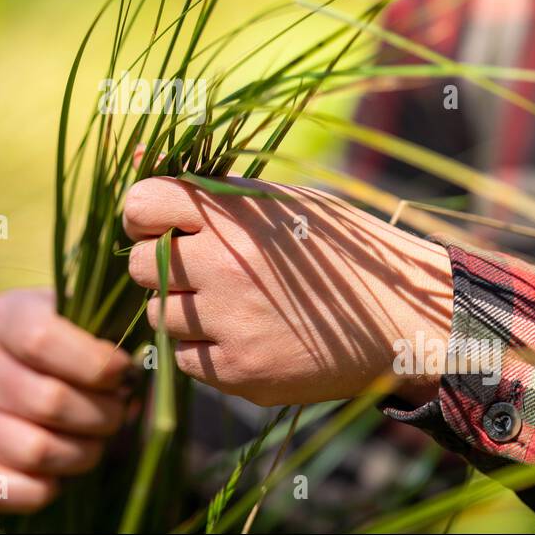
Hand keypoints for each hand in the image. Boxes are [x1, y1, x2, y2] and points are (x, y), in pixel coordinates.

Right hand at [0, 288, 130, 512]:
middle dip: (102, 414)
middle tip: (118, 411)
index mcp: (5, 317)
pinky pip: (0, 490)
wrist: (24, 372)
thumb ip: (110, 332)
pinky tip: (59, 473)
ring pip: (35, 450)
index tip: (123, 372)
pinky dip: (41, 490)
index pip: (42, 340)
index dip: (95, 363)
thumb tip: (138, 365)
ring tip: (94, 439)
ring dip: (83, 453)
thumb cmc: (71, 344)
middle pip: (49, 402)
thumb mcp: (85, 320)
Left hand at [123, 177, 452, 405]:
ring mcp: (230, 321)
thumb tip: (134, 162)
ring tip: (231, 305)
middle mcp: (226, 264)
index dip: (145, 217)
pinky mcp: (238, 371)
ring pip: (156, 315)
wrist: (400, 316)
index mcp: (235, 213)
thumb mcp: (279, 201)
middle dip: (161, 267)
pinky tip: (245, 336)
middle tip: (202, 271)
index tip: (162, 227)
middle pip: (138, 265)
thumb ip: (208, 189)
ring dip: (182, 311)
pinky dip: (203, 351)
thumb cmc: (333, 249)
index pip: (141, 205)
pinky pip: (183, 360)